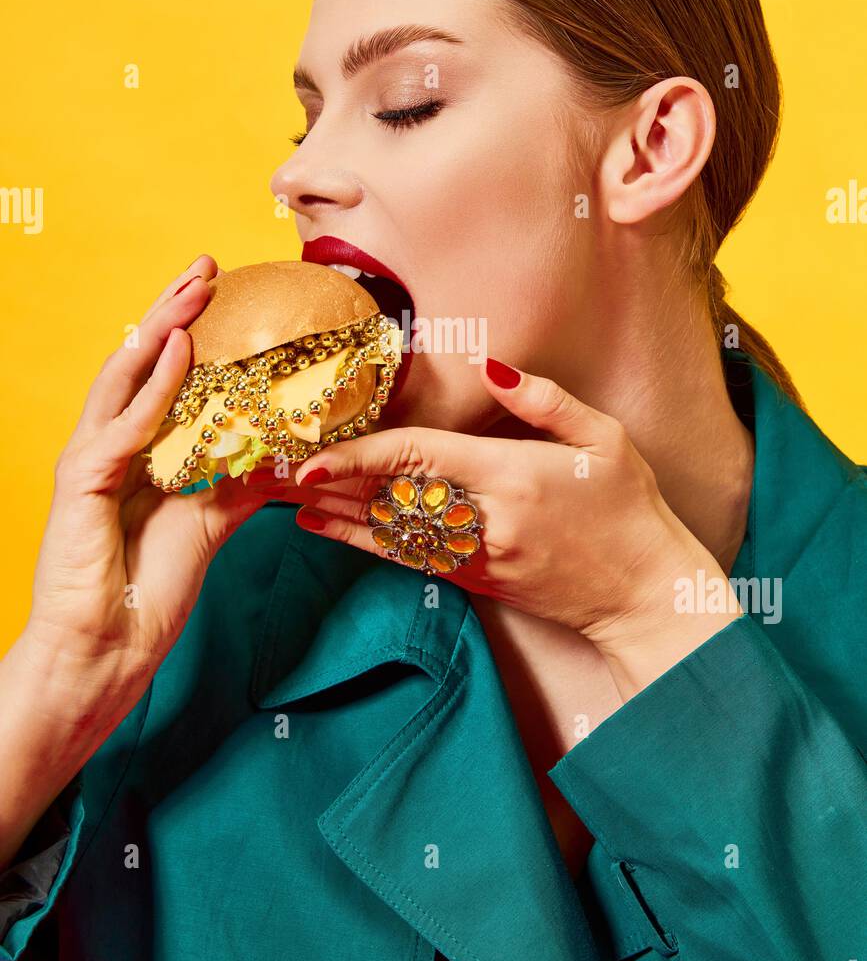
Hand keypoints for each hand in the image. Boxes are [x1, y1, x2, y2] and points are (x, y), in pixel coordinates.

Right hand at [24, 254, 272, 697]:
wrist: (105, 654)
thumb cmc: (146, 595)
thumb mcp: (207, 528)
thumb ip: (236, 486)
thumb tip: (279, 455)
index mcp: (132, 456)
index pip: (158, 378)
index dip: (186, 334)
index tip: (222, 294)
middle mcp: (106, 449)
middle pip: (138, 365)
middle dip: (172, 312)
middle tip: (207, 267)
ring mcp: (88, 462)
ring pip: (122, 379)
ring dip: (159, 329)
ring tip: (193, 289)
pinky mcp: (80, 484)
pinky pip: (122, 425)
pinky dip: (152, 386)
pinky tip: (178, 351)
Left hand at [246, 359, 742, 688]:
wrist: (646, 596)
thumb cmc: (629, 510)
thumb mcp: (603, 439)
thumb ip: (542, 399)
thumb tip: (488, 363)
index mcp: (512, 477)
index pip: (421, 460)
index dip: (362, 457)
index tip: (313, 456)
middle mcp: (483, 521)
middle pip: (387, 497)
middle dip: (325, 483)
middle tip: (267, 468)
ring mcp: (474, 557)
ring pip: (385, 531)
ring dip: (328, 511)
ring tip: (275, 492)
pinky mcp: (474, 581)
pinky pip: (403, 557)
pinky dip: (357, 540)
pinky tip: (320, 527)